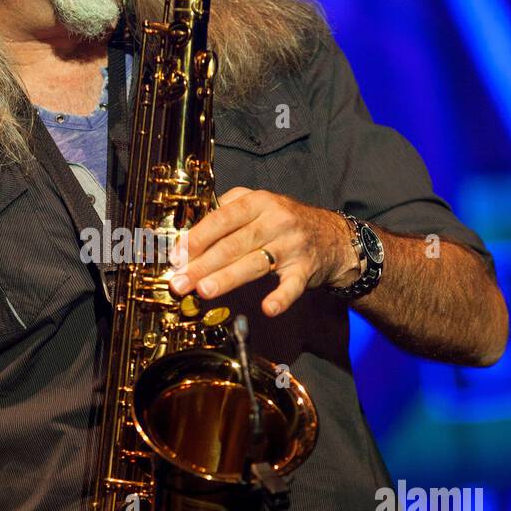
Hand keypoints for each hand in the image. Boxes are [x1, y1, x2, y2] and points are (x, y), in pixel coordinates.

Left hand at [167, 189, 360, 317]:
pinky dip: (281, 297)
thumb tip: (190, 230)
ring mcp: (291, 246)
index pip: (222, 219)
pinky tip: (268, 308)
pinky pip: (293, 285)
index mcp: (259, 202)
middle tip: (180, 282)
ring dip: (228, 278)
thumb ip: (228, 209)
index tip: (176, 255)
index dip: (197, 237)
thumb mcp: (260, 203)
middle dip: (203, 264)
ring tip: (204, 290)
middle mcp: (275, 221)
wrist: (334, 237)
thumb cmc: (286, 221)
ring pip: (255, 263)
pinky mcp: (306, 269)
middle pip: (233, 244)